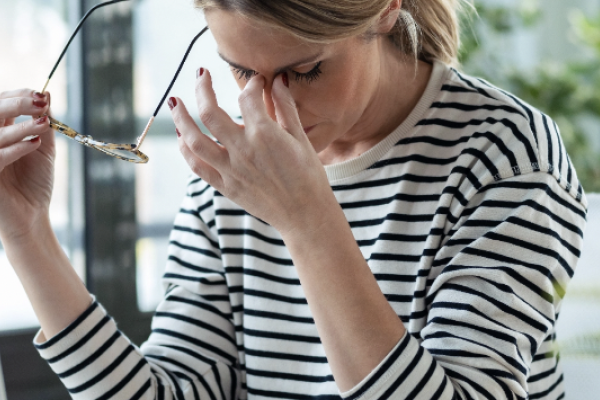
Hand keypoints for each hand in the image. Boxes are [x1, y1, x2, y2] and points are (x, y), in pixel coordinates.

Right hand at [0, 89, 54, 241]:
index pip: (0, 102)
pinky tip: (34, 144)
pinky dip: (16, 148)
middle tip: (39, 103)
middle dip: (16, 103)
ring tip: (43, 125)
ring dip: (21, 126)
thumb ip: (44, 123)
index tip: (41, 97)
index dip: (18, 96)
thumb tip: (46, 94)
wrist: (32, 215)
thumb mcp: (44, 148)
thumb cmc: (35, 182)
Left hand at [171, 71, 336, 234]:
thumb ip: (286, 107)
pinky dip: (186, 150)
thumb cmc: (309, 176)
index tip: (257, 82)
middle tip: (200, 74)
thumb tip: (279, 79)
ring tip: (175, 102)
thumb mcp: (301, 138)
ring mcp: (231, 169)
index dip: (252, 84)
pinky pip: (198, 166)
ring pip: (194, 140)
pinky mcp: (226, 186)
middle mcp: (242, 150)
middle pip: (209, 112)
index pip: (247, 97)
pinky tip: (183, 138)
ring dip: (181, 118)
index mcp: (264, 134)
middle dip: (202, 87)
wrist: (305, 214)